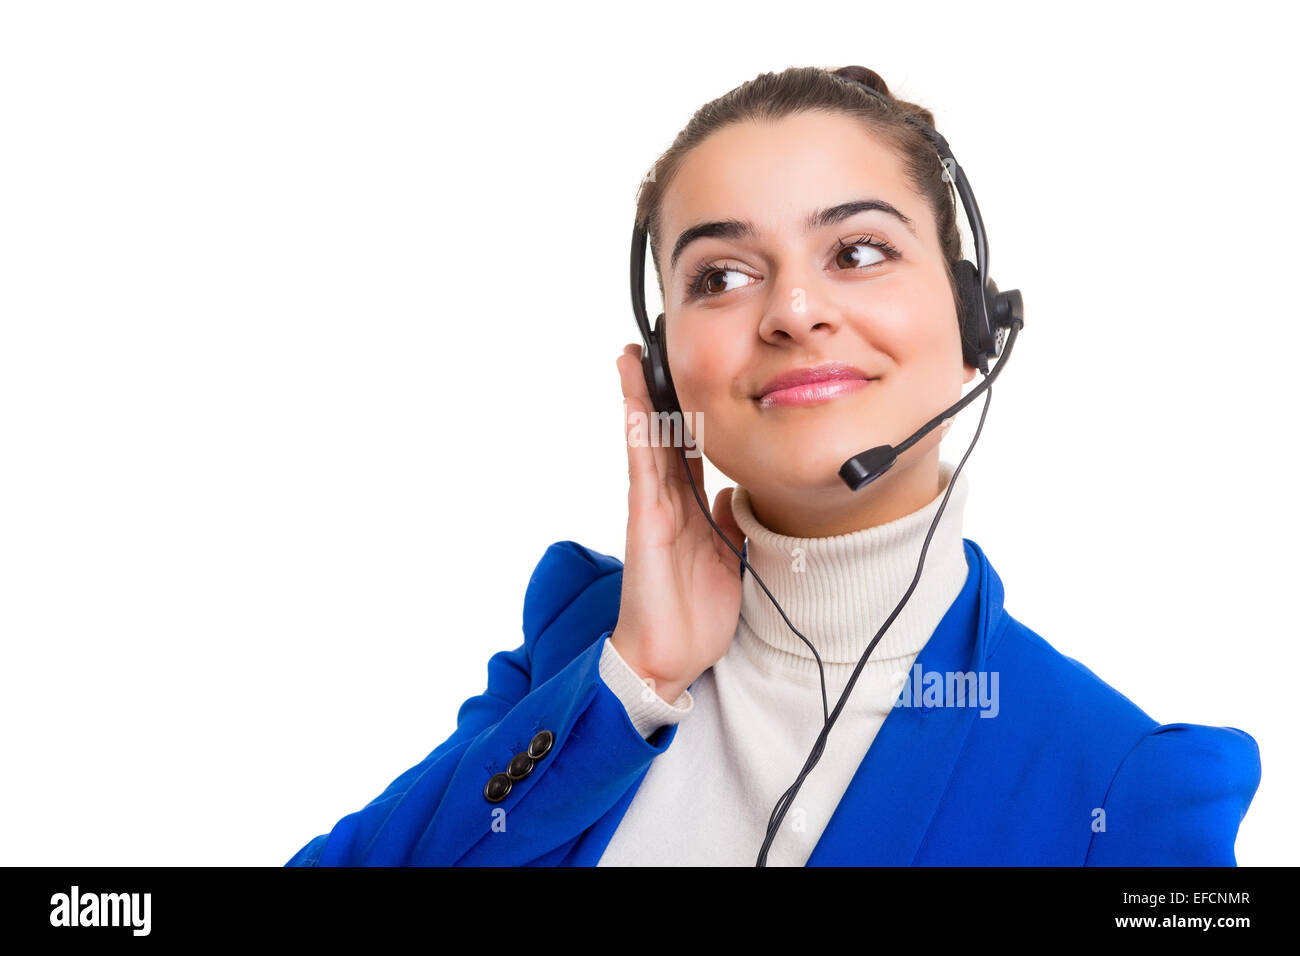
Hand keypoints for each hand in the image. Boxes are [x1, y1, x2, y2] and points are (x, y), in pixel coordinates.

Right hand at [611, 343, 744, 703]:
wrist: (670, 656)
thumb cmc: (697, 614)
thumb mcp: (731, 558)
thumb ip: (730, 522)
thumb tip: (736, 495)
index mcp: (692, 509)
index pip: (690, 450)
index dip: (692, 414)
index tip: (694, 380)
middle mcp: (669, 501)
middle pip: (665, 434)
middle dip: (661, 392)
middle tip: (655, 348)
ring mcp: (654, 506)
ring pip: (648, 439)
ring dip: (640, 397)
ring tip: (631, 356)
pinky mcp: (645, 516)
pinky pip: (642, 463)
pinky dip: (637, 428)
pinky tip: (634, 398)